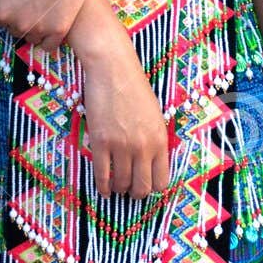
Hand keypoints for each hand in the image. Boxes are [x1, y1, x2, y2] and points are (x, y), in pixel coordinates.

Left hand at [0, 0, 92, 50]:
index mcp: (1, 12)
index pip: (1, 22)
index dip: (11, 9)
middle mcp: (17, 25)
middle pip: (16, 31)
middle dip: (22, 19)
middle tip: (35, 0)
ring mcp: (38, 30)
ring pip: (32, 39)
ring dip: (36, 29)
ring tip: (46, 7)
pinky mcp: (58, 31)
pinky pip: (48, 46)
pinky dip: (49, 39)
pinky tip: (53, 23)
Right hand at [69, 0, 169, 198]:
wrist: (113, 68)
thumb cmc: (134, 87)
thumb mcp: (155, 114)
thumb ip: (154, 140)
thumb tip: (150, 164)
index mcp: (160, 140)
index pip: (161, 181)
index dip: (152, 188)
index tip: (145, 187)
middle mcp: (143, 146)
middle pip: (141, 187)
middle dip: (135, 193)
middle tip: (129, 191)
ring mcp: (121, 146)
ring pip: (121, 183)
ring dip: (118, 189)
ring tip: (115, 187)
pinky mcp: (101, 142)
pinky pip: (102, 174)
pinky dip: (102, 185)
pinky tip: (103, 188)